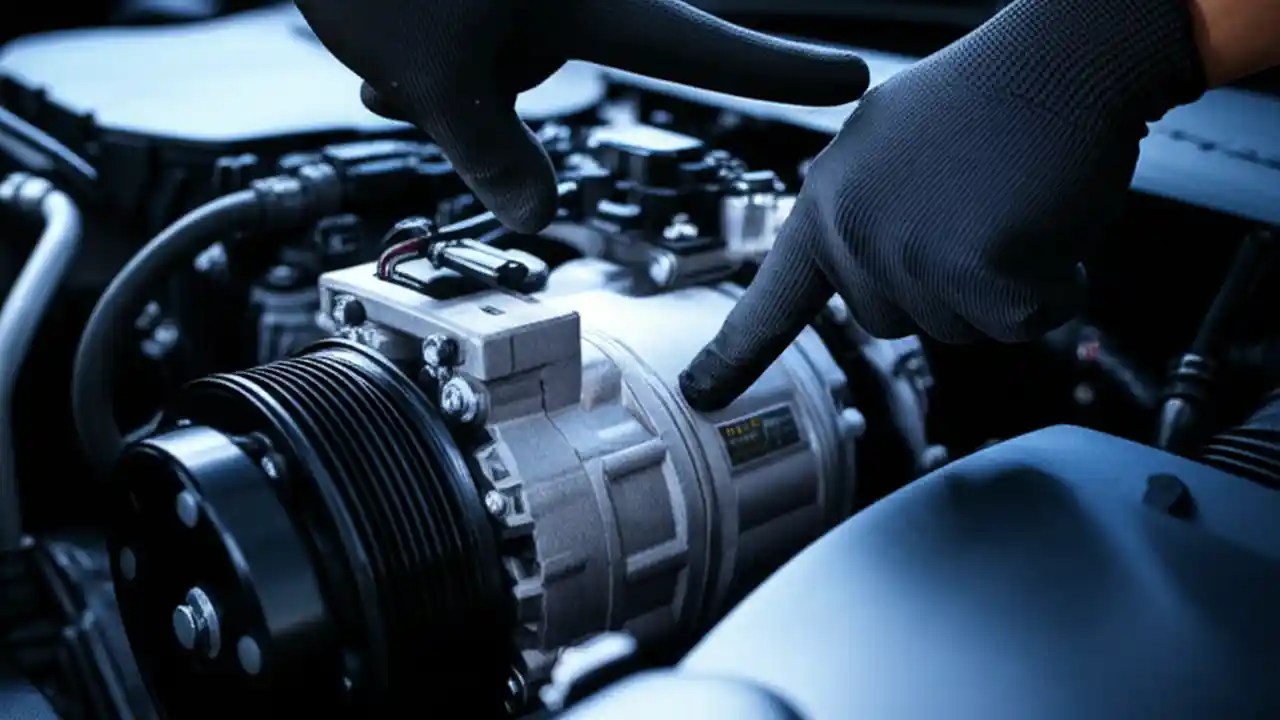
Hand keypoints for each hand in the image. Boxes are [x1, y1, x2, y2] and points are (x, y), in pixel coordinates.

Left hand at [295, 0, 869, 232]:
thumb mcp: (441, 78)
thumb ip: (495, 156)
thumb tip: (536, 217)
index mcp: (594, 0)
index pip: (708, 50)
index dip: (784, 74)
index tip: (852, 80)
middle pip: (557, 81)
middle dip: (482, 101)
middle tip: (415, 79)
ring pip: (499, 73)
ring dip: (442, 84)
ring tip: (387, 52)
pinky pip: (468, 47)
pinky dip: (424, 59)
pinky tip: (381, 45)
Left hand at [680, 0, 1207, 411]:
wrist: (1060, 59)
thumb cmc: (984, 100)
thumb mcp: (882, 148)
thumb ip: (857, 213)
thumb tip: (854, 264)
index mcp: (824, 207)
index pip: (773, 301)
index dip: (736, 355)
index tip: (701, 395)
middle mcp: (854, 237)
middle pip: (899, 325)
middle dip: (947, 286)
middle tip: (978, 209)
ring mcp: (912, 257)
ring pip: (964, 331)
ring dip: (1002, 287)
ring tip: (1010, 207)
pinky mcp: (978, 272)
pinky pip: (1025, 322)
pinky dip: (1055, 287)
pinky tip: (1048, 224)